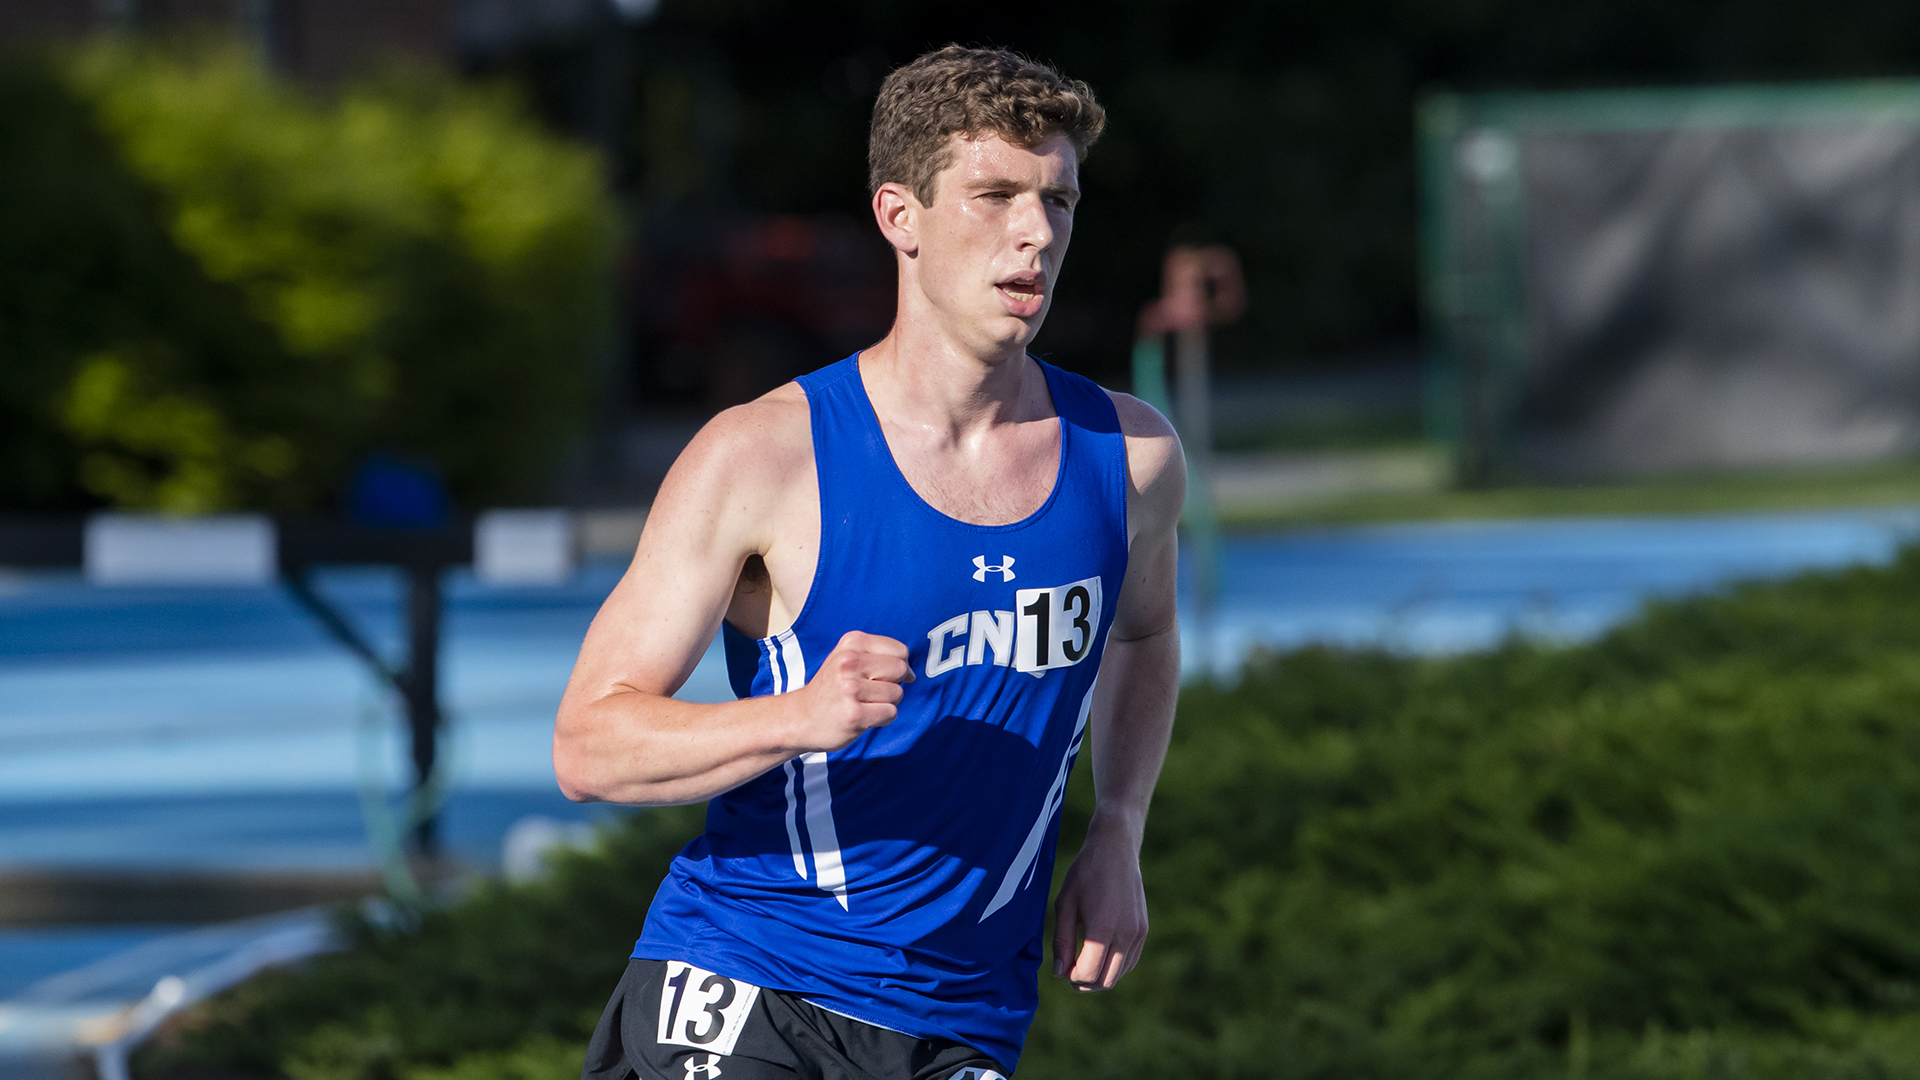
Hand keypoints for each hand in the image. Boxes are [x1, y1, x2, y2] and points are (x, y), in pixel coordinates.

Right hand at [792, 631, 913, 751]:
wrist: (800, 717)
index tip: (882, 676)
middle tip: (870, 692)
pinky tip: (862, 717)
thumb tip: (912, 674)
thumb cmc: (831, 688)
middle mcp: (849, 662)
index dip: (898, 666)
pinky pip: (890, 713)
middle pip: (901, 670)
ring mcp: (850, 688)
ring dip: (886, 703)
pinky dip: (882, 718)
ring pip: (897, 694)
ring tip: (863, 704)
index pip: (900, 650)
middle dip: (893, 684)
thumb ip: (879, 657)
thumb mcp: (848, 658)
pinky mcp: (854, 714)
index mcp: (851, 643)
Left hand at [1052, 812, 1147, 991]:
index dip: (1072, 978)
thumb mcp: (1065, 905)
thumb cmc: (1085, 874)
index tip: (1062, 969)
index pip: (1088, 974)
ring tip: (1083, 963)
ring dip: (1100, 977)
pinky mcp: (1143, 930)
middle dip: (1085, 983)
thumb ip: (1062, 941)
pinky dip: (1115, 967)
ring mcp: (1138, 933)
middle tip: (1070, 972)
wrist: (1116, 849)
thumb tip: (1059, 972)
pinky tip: (1100, 955)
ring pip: (1119, 975)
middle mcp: (1125, 934)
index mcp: (1102, 928)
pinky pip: (1130, 962)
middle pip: (1106, 981)